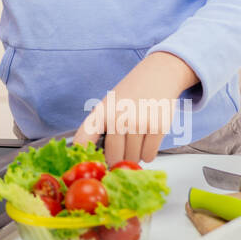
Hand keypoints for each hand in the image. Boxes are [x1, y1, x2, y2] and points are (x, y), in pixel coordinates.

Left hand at [71, 52, 199, 163]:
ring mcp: (139, 122)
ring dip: (135, 156)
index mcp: (101, 112)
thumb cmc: (130, 94)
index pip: (82, 141)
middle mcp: (118, 117)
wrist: (157, 75)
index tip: (92, 164)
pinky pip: (149, 156)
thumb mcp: (107, 105)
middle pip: (114, 158)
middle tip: (123, 151)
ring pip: (133, 159)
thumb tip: (91, 158)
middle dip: (118, 160)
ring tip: (137, 139)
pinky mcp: (158, 127)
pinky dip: (148, 153)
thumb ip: (97, 128)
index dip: (85, 158)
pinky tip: (147, 139)